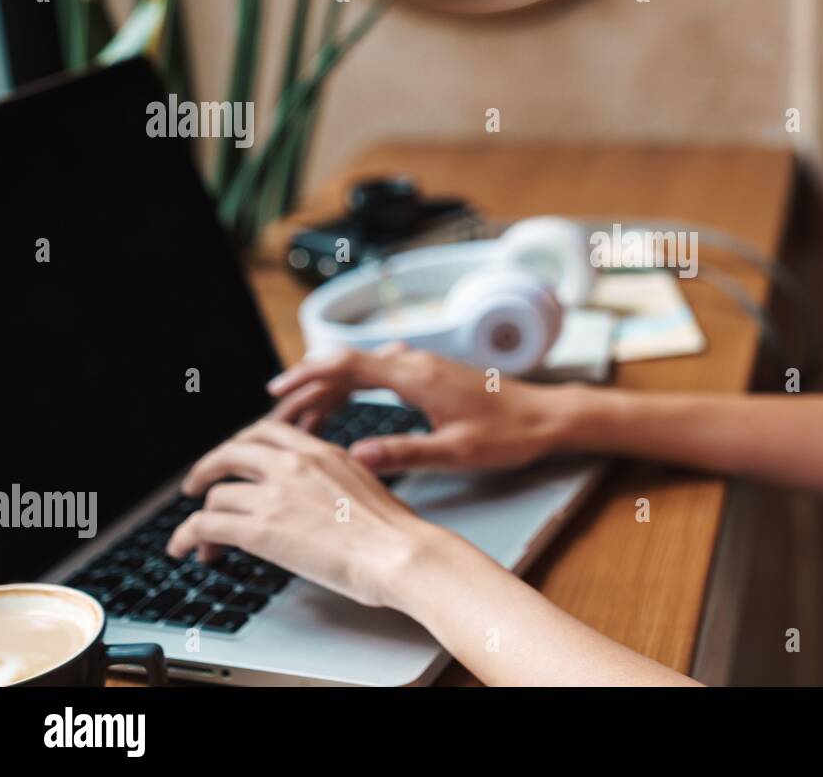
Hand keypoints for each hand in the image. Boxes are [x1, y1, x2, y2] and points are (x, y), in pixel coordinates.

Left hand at [166, 418, 433, 607]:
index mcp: (322, 452)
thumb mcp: (366, 485)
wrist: (400, 553)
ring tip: (201, 539)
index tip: (234, 459)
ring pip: (217, 495)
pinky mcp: (261, 529)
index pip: (267, 432)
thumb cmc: (395, 532)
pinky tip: (184, 548)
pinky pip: (205, 525)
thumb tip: (321, 495)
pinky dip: (186, 537)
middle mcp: (295, 465)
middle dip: (208, 468)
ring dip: (201, 517)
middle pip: (231, 452)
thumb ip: (335, 479)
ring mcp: (276, 495)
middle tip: (198, 485)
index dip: (241, 444)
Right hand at [267, 344, 569, 473]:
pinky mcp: (431, 376)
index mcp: (415, 376)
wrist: (547, 417)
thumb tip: (357, 458)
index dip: (306, 376)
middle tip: (278, 420)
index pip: (346, 365)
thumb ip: (405, 452)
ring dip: (328, 393)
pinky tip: (342, 411)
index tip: (275, 391)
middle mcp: (415, 364)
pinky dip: (352, 391)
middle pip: (346, 367)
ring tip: (302, 423)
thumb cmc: (508, 435)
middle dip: (308, 390)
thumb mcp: (456, 452)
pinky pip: (379, 376)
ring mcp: (423, 367)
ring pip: (361, 372)